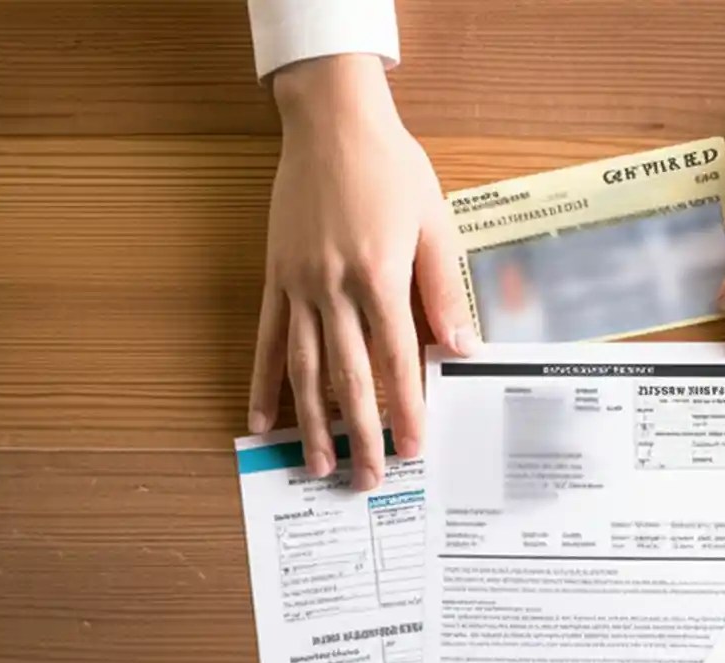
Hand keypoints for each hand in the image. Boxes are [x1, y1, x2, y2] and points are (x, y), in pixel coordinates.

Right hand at [247, 55, 477, 489]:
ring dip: (312, 423)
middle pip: (349, 377)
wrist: (332, 120)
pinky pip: (268, 339)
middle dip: (362, 433)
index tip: (413, 448)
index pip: (398, 360)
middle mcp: (336, 289)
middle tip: (369, 478)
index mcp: (381, 277)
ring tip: (317, 465)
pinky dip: (264, 382)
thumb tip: (462, 345)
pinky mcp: (276, 276)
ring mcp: (299, 285)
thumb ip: (443, 288)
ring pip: (305, 369)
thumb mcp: (432, 221)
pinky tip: (262, 418)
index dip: (407, 409)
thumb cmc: (390, 166)